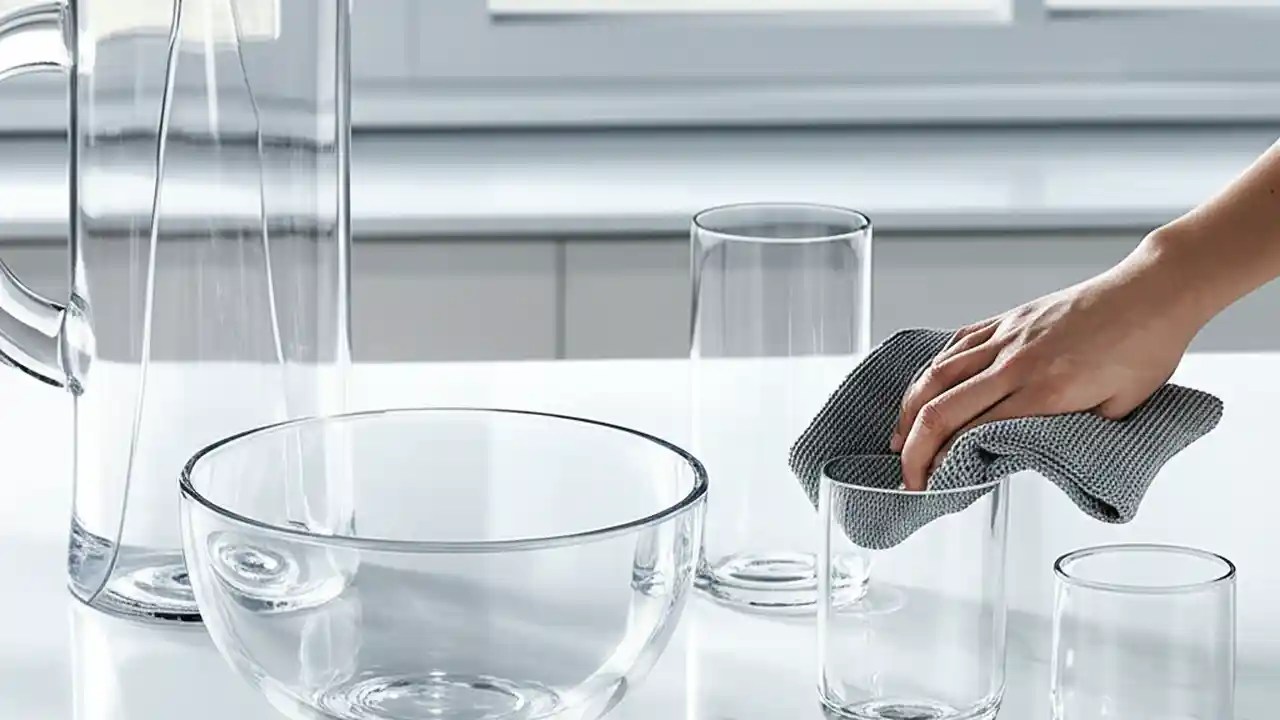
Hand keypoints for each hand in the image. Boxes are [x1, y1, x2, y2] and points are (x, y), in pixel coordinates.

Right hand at [889, 239, 1208, 490]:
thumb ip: (1069, 433)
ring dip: (909, 411)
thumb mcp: (1119, 410)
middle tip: (906, 477)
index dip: (942, 464)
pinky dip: (931, 373)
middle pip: (941, 408)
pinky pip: (955, 348)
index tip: (931, 487)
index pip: (971, 433)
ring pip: (937, 375)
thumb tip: (1027, 456)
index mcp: (1047, 391)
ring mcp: (1007, 337)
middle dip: (913, 449)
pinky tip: (923, 391)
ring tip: (899, 438)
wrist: (1153, 292)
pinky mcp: (1006, 320)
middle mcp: (1016, 363)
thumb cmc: (1146, 350)